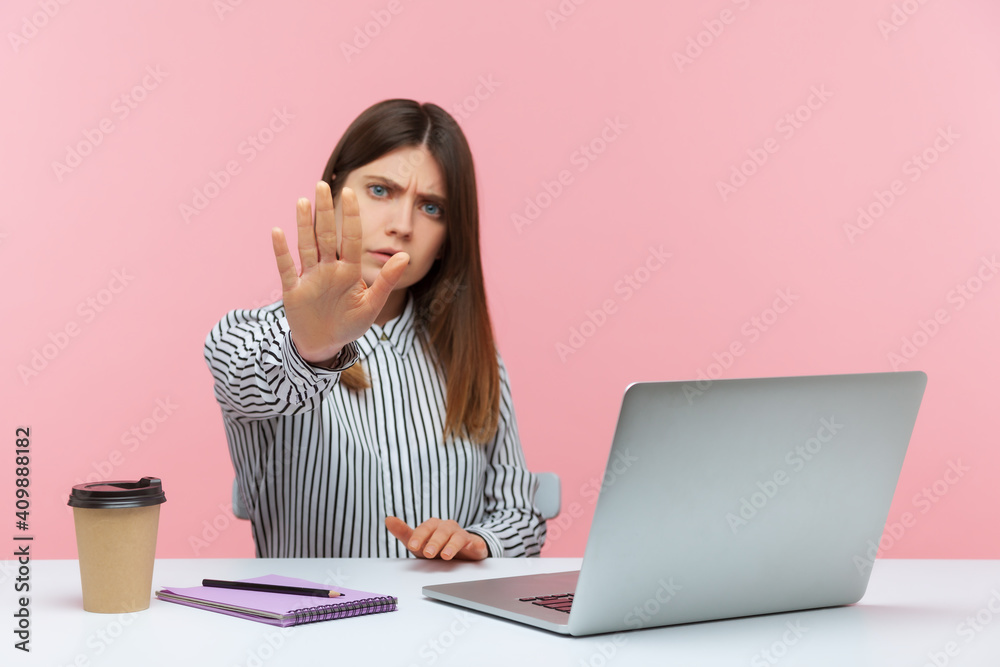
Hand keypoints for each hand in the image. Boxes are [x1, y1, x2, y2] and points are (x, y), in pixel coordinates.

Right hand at [271, 182, 409, 364]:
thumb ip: (387, 282)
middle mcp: (328, 269)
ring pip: (306, 246)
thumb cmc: (350, 324)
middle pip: (325, 235)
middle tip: (322, 184)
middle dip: (324, 211)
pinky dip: (282, 252)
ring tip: (304, 201)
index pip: (350, 238)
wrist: (325, 344)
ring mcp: (310, 277)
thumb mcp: (372, 306)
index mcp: (349, 271)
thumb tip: (406, 256)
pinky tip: (278, 232)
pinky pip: (287, 268)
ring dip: (304, 225)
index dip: (350, 217)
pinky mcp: (293, 290)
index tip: (350, 193)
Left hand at [385, 516, 487, 560]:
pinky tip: (473, 548)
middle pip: (441, 531)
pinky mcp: (474, 544)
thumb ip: (404, 532)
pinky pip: (475, 542)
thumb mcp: (419, 542)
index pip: (425, 528)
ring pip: (457, 537)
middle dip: (434, 542)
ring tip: (446, 556)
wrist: (461, 551)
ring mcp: (462, 535)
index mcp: (434, 526)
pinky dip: (475, 545)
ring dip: (451, 545)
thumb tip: (388, 519)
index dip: (419, 536)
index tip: (413, 545)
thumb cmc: (437, 546)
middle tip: (428, 553)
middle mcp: (447, 527)